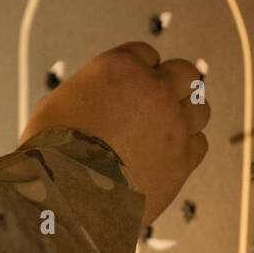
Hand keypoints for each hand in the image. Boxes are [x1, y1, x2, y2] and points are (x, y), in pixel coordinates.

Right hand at [18, 41, 209, 227]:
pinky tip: (168, 155)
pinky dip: (188, 147)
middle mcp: (154, 91)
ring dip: (186, 115)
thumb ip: (83, 95)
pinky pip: (199, 144)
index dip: (139, 70)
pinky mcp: (183, 161)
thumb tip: (87, 102)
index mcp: (120, 68)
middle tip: (160, 102)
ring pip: (200, 108)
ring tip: (166, 131)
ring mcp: (174, 126)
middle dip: (173, 85)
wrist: (69, 198)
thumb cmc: (52, 154)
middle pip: (185, 74)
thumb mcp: (55, 106)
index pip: (146, 54)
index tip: (133, 86)